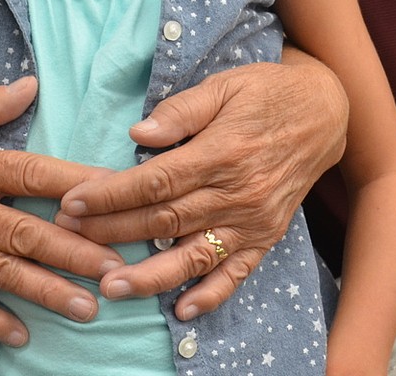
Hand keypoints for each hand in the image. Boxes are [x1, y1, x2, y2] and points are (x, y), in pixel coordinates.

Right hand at [0, 78, 122, 344]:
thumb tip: (32, 84)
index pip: (36, 172)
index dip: (79, 184)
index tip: (118, 194)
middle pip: (31, 231)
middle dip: (79, 252)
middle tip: (120, 267)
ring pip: (4, 271)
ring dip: (48, 291)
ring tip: (88, 307)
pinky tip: (20, 334)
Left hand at [54, 59, 347, 318]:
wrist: (325, 113)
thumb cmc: (266, 93)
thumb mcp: (224, 85)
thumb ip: (181, 111)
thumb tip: (139, 134)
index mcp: (221, 152)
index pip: (155, 181)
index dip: (111, 194)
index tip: (73, 202)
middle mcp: (236, 192)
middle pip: (164, 219)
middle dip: (113, 232)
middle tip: (70, 240)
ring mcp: (252, 220)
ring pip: (194, 254)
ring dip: (151, 276)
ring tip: (112, 288)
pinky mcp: (266, 236)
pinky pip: (236, 273)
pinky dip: (210, 295)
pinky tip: (181, 310)